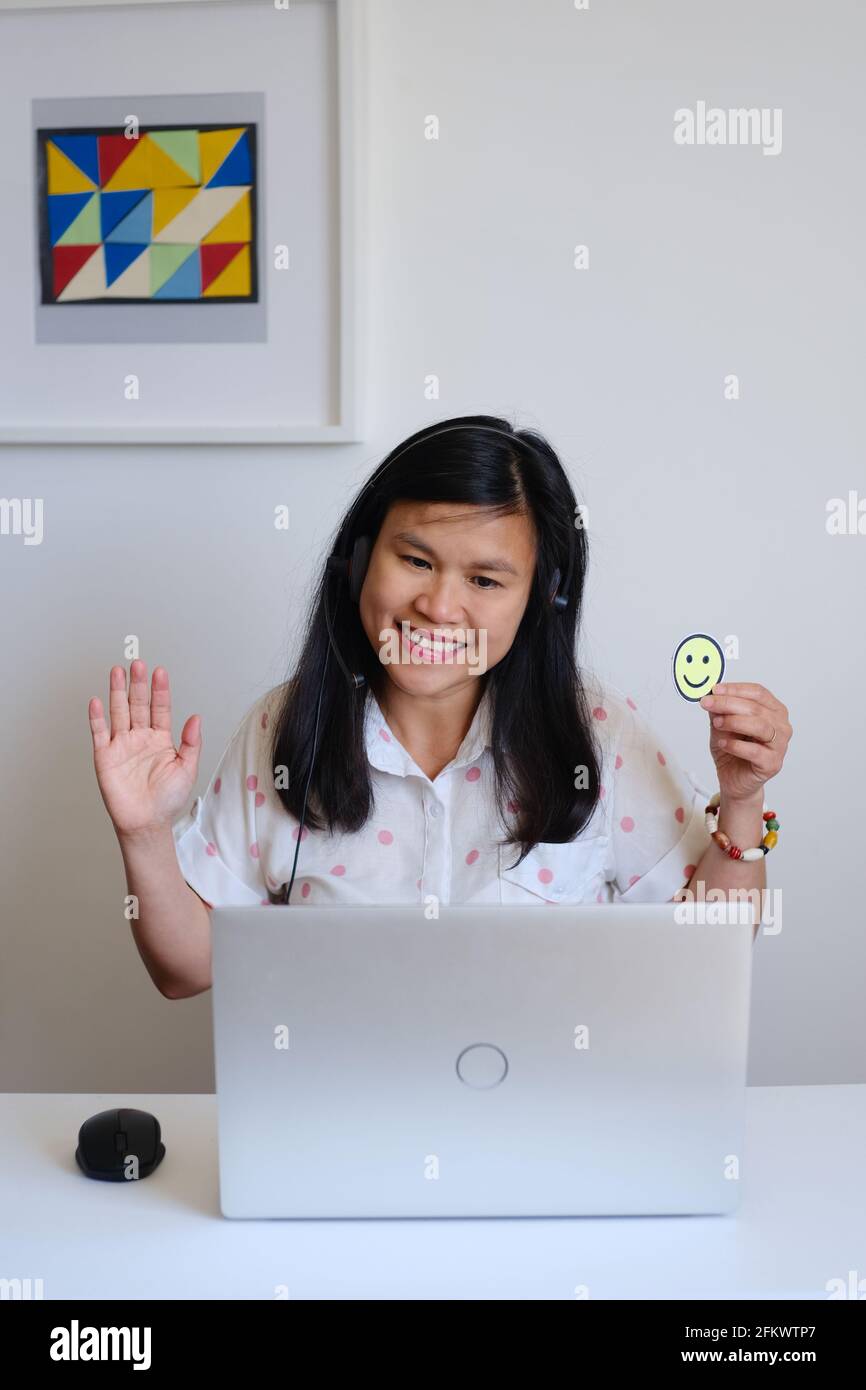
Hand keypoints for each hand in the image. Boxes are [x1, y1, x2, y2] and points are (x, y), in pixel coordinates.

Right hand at [88, 661, 200, 838]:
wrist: (146, 823)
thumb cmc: (167, 799)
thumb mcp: (187, 769)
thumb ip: (191, 743)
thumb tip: (196, 717)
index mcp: (161, 739)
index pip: (160, 708)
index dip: (160, 690)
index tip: (160, 672)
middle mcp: (140, 737)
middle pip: (138, 705)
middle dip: (138, 684)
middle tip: (138, 664)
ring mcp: (121, 745)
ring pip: (118, 712)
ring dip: (117, 692)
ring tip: (117, 672)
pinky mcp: (105, 756)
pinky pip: (100, 733)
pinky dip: (97, 717)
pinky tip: (97, 701)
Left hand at [700, 681, 791, 803]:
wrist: (733, 778)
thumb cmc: (732, 750)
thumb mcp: (721, 725)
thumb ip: (719, 710)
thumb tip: (711, 694)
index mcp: (773, 710)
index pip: (758, 692)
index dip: (735, 689)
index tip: (714, 689)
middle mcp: (781, 726)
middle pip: (756, 708)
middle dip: (728, 703)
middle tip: (708, 703)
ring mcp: (780, 746)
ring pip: (759, 726)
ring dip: (734, 722)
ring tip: (716, 723)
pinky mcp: (772, 764)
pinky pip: (755, 751)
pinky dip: (735, 745)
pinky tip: (723, 743)